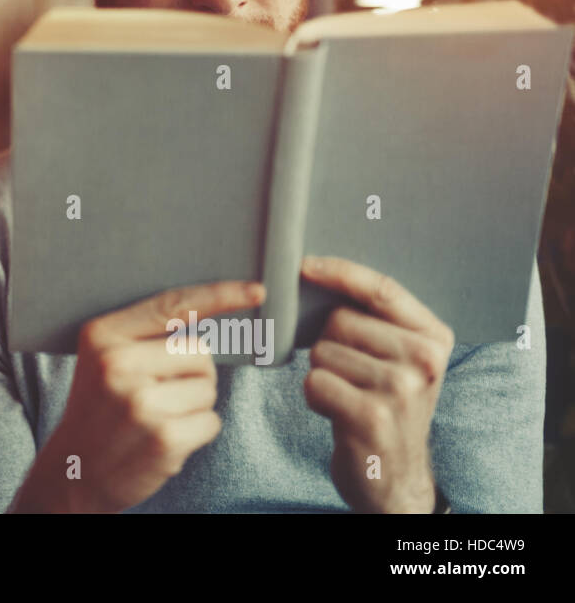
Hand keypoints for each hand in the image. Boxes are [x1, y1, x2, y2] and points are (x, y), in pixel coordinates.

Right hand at [13, 279, 264, 512]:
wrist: (74, 470)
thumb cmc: (99, 408)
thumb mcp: (102, 359)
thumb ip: (142, 335)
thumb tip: (208, 311)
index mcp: (102, 335)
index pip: (172, 306)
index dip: (220, 295)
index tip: (256, 290)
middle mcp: (117, 364)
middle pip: (200, 352)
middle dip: (192, 374)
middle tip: (156, 395)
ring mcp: (141, 403)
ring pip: (209, 388)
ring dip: (193, 406)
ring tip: (155, 418)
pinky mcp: (163, 438)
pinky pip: (211, 422)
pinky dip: (197, 432)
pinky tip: (162, 440)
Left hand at [301, 255, 452, 512]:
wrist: (393, 475)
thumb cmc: (386, 406)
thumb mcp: (400, 359)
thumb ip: (376, 319)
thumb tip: (317, 273)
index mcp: (434, 338)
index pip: (382, 289)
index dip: (340, 272)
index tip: (305, 265)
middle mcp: (424, 361)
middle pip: (339, 320)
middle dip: (330, 345)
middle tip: (352, 377)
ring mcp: (401, 390)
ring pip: (322, 352)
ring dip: (322, 374)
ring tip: (349, 398)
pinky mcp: (372, 418)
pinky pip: (315, 382)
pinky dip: (314, 397)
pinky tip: (338, 414)